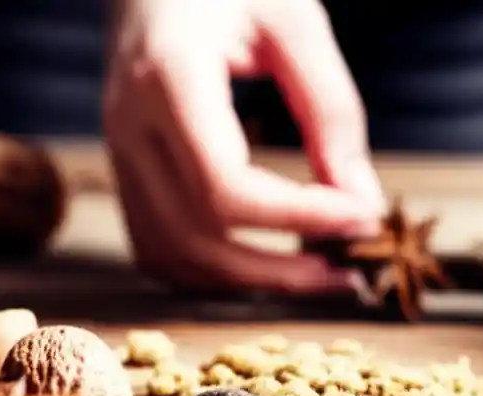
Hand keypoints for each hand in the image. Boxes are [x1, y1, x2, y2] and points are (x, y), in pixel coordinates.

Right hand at [104, 0, 384, 294]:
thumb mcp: (295, 20)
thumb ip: (331, 109)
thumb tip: (362, 202)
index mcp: (169, 77)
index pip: (227, 187)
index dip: (301, 218)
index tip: (364, 218)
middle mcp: (129, 124)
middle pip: (200, 237)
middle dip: (284, 270)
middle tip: (352, 273)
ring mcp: (119, 152)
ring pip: (175, 257)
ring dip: (253, 282)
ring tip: (319, 274)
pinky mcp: (125, 171)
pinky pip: (161, 249)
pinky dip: (217, 274)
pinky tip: (269, 263)